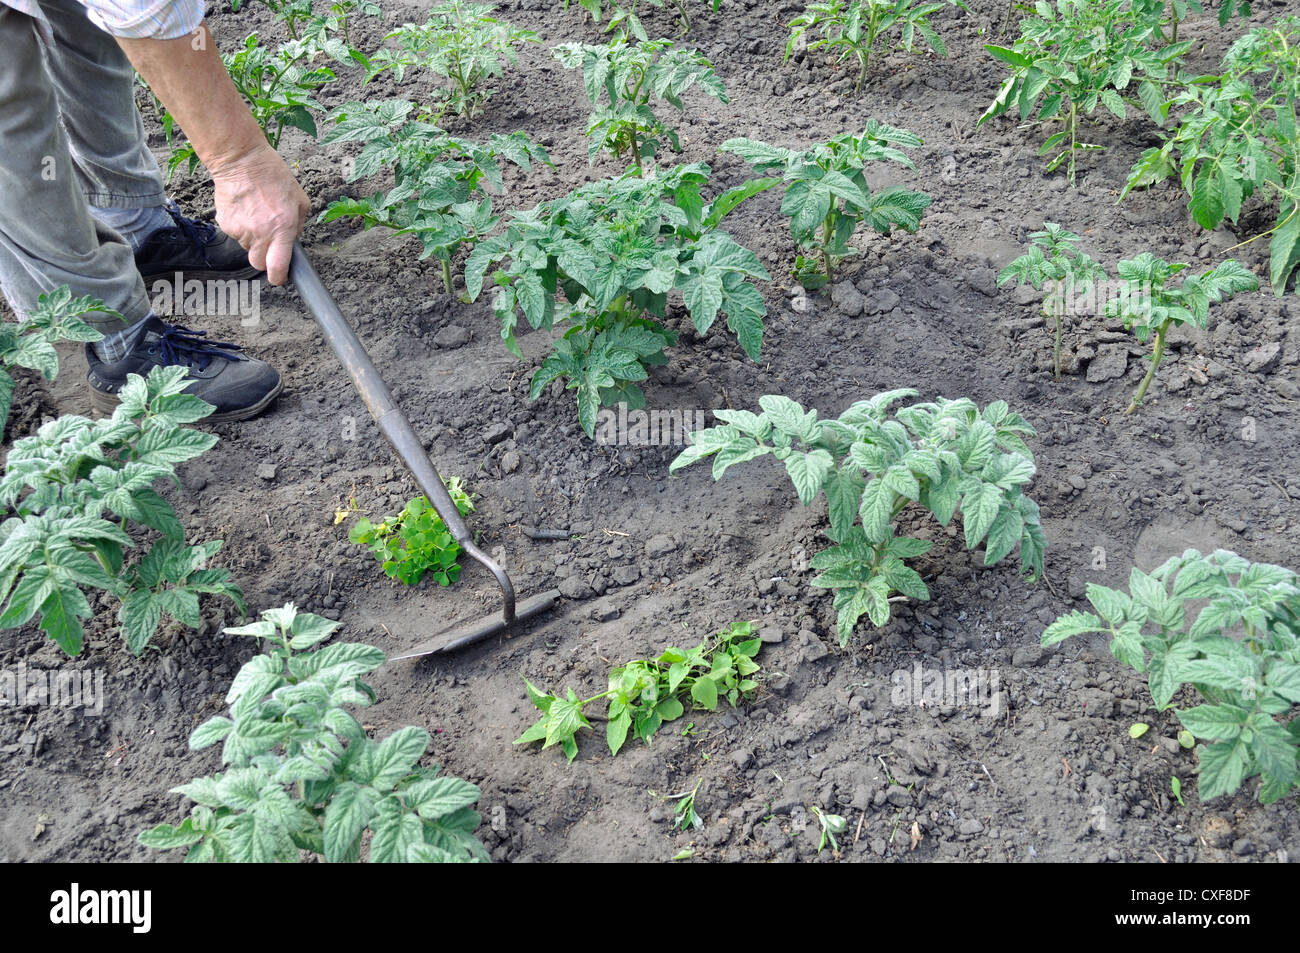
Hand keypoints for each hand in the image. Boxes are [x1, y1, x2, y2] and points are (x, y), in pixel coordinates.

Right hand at [210, 145, 308, 284]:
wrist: (241, 159)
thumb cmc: (273, 176)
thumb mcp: (299, 200)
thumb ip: (299, 225)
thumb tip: (294, 241)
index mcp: (282, 230)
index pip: (277, 268)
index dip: (279, 277)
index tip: (281, 276)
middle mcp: (260, 234)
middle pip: (258, 264)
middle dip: (265, 259)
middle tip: (270, 242)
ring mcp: (240, 230)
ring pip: (247, 247)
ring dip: (253, 238)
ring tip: (257, 214)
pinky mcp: (225, 223)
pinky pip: (235, 234)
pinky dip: (241, 226)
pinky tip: (245, 209)